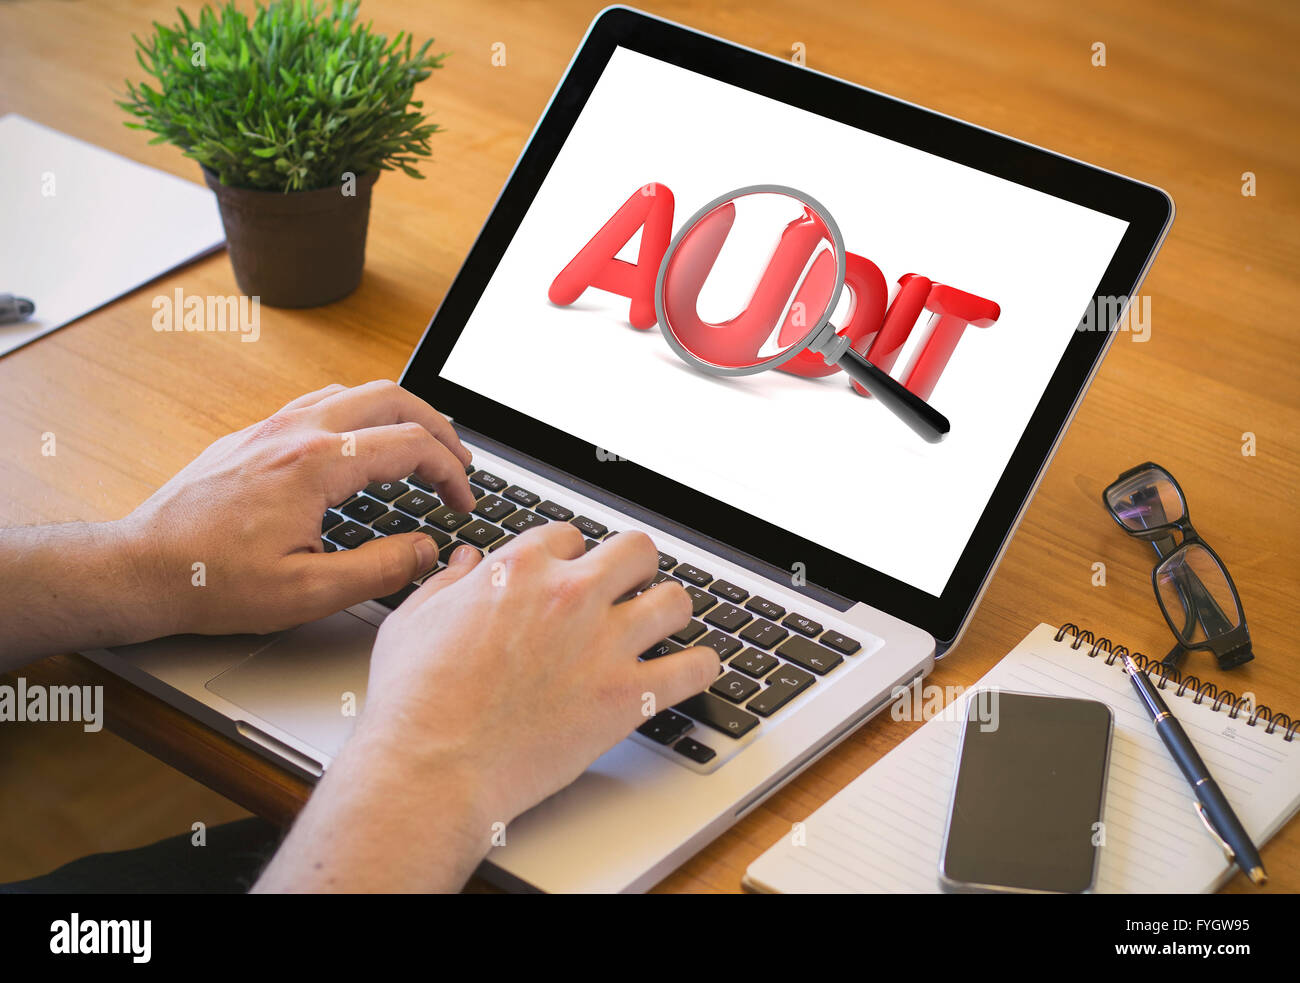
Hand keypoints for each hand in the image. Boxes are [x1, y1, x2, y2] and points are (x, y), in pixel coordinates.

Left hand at [117, 380, 475, 638]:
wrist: (141, 567)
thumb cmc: (213, 581)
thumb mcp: (307, 593)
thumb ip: (379, 569)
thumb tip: (425, 550)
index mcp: (316, 464)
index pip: (411, 446)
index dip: (451, 474)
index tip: (462, 503)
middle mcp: (296, 431)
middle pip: (392, 398)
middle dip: (438, 428)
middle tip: (459, 464)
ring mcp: (273, 426)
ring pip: (357, 392)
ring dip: (401, 415)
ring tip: (423, 449)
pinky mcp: (255, 434)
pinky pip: (324, 402)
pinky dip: (363, 415)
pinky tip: (365, 445)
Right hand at [255, 524, 718, 891]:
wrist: (433, 767)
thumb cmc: (414, 702)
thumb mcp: (412, 621)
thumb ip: (446, 584)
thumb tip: (464, 561)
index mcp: (519, 569)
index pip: (570, 536)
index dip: (570, 558)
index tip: (570, 578)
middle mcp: (570, 594)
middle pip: (637, 549)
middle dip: (634, 568)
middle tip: (628, 591)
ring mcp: (604, 642)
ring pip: (676, 600)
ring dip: (670, 612)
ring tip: (661, 629)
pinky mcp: (628, 694)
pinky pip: (696, 668)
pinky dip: (700, 669)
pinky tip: (690, 672)